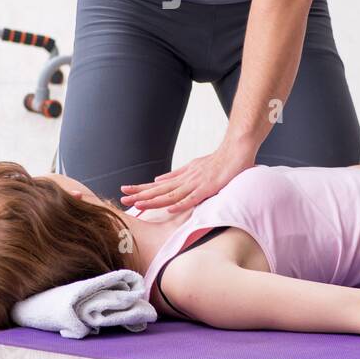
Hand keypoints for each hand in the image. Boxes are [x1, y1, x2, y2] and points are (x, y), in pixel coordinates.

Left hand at [120, 141, 258, 213]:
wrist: (236, 149)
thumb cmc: (217, 160)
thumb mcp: (192, 167)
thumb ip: (175, 175)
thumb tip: (157, 179)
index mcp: (181, 177)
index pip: (157, 186)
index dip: (141, 190)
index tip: (126, 193)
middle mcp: (185, 180)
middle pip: (159, 190)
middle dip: (140, 195)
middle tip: (122, 198)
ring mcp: (196, 183)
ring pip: (171, 194)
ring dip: (154, 200)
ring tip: (137, 204)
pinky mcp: (208, 187)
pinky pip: (193, 198)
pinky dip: (181, 203)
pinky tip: (169, 209)